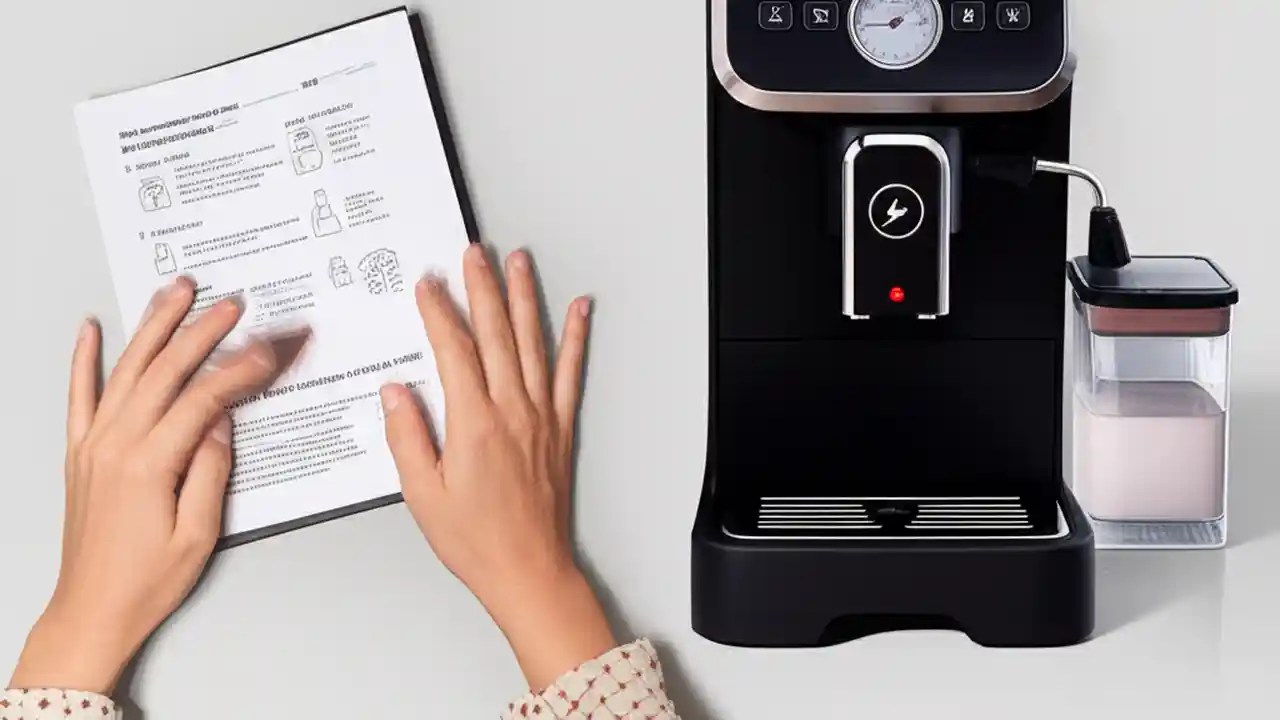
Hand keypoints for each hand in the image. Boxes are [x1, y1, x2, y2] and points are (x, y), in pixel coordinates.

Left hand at [10, 277, 297, 693]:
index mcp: (149, 465)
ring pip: (124, 370)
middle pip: (164, 371)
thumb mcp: (198, 534)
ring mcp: (93, 445)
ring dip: (152, 327)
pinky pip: (78, 395)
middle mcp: (115, 445)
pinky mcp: (80, 452)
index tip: (269, 348)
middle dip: (201, 331)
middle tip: (230, 304)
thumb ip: (211, 471)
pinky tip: (91, 330)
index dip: (240, 370)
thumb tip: (222, 422)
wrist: (90, 611)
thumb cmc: (145, 582)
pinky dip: (83, 359)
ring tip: (176, 293)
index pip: (203, 399)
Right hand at [381, 244, 612, 689]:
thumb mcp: (423, 494)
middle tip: (474, 253)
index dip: (439, 314)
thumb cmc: (476, 540)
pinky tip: (579, 311)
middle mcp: (512, 411)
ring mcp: (541, 417)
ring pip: (533, 344)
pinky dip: (575, 339)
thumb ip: (408, 437)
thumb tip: (395, 391)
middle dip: (482, 289)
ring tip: (519, 262)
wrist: (529, 570)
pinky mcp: (561, 428)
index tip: (427, 286)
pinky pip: (570, 374)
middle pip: (496, 335)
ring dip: (525, 299)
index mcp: (474, 424)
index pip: (454, 352)